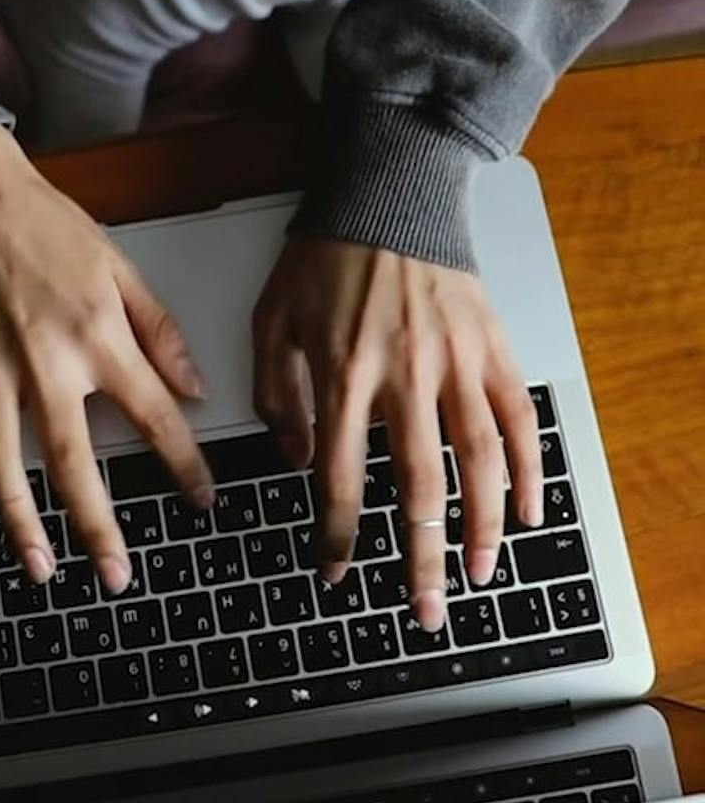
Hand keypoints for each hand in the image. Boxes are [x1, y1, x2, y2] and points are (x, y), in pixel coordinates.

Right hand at [0, 125, 213, 592]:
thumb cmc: (49, 227)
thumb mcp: (123, 268)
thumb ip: (160, 332)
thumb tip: (193, 387)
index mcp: (97, 338)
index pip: (153, 417)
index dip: (183, 464)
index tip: (201, 499)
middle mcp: (44, 365)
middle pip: (73, 463)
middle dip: (97, 526)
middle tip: (116, 574)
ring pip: (4, 467)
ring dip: (21, 525)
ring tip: (40, 569)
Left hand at [252, 235, 543, 631]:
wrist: (389, 193)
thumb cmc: (326, 255)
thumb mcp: (272, 318)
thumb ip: (275, 393)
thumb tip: (296, 459)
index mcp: (343, 373)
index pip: (341, 478)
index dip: (337, 535)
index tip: (335, 571)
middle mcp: (404, 377)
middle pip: (420, 488)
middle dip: (419, 559)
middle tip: (422, 609)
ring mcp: (457, 364)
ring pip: (480, 464)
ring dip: (481, 529)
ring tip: (477, 575)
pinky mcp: (492, 349)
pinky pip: (518, 420)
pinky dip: (529, 471)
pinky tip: (529, 512)